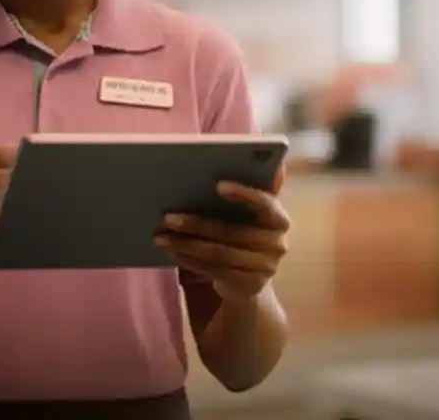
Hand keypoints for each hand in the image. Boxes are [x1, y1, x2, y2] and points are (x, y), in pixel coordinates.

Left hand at [155, 168, 289, 302]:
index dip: (244, 193)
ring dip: (185, 242)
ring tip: (159, 234)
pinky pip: (212, 270)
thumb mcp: (247, 212)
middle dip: (197, 222)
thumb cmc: (242, 232)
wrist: (249, 280)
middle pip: (232, 231)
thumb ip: (248, 187)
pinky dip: (188, 258)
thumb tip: (229, 152)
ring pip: (218, 252)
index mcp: (278, 216)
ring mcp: (266, 267)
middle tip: (167, 215)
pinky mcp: (249, 286)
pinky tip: (169, 249)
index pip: (266, 202)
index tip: (218, 184)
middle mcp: (278, 242)